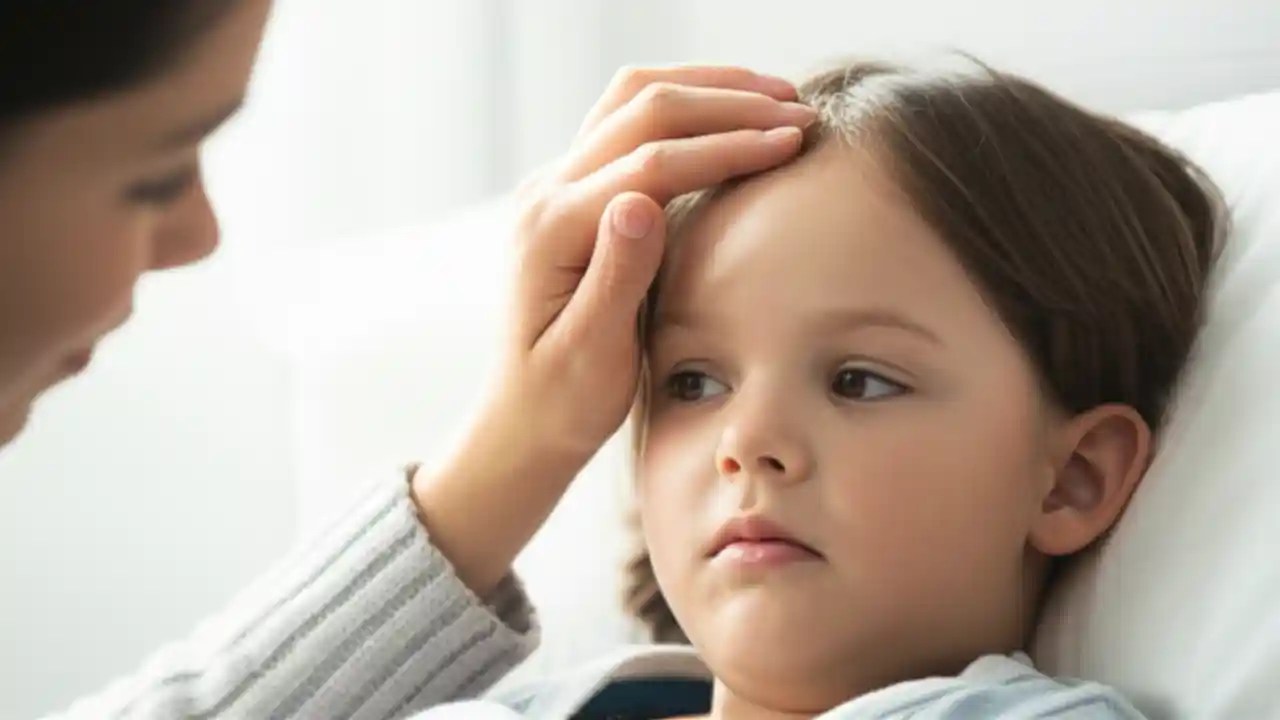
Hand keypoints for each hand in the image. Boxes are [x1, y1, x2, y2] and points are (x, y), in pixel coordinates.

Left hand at [500, 64, 815, 461]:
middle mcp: (545, 192)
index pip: (651, 163)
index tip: (791, 140)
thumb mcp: (591, 357)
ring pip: (631, 99)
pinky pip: (627, 118)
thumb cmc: (561, 402)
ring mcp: (555, 183)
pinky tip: (730, 113)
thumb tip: (641, 203)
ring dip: (705, 88)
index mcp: (551, 230)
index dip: (726, 146)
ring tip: (776, 95)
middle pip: (642, 109)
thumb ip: (615, 278)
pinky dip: (684, 104)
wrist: (522, 416)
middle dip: (728, 104)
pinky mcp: (572, 188)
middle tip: (801, 111)